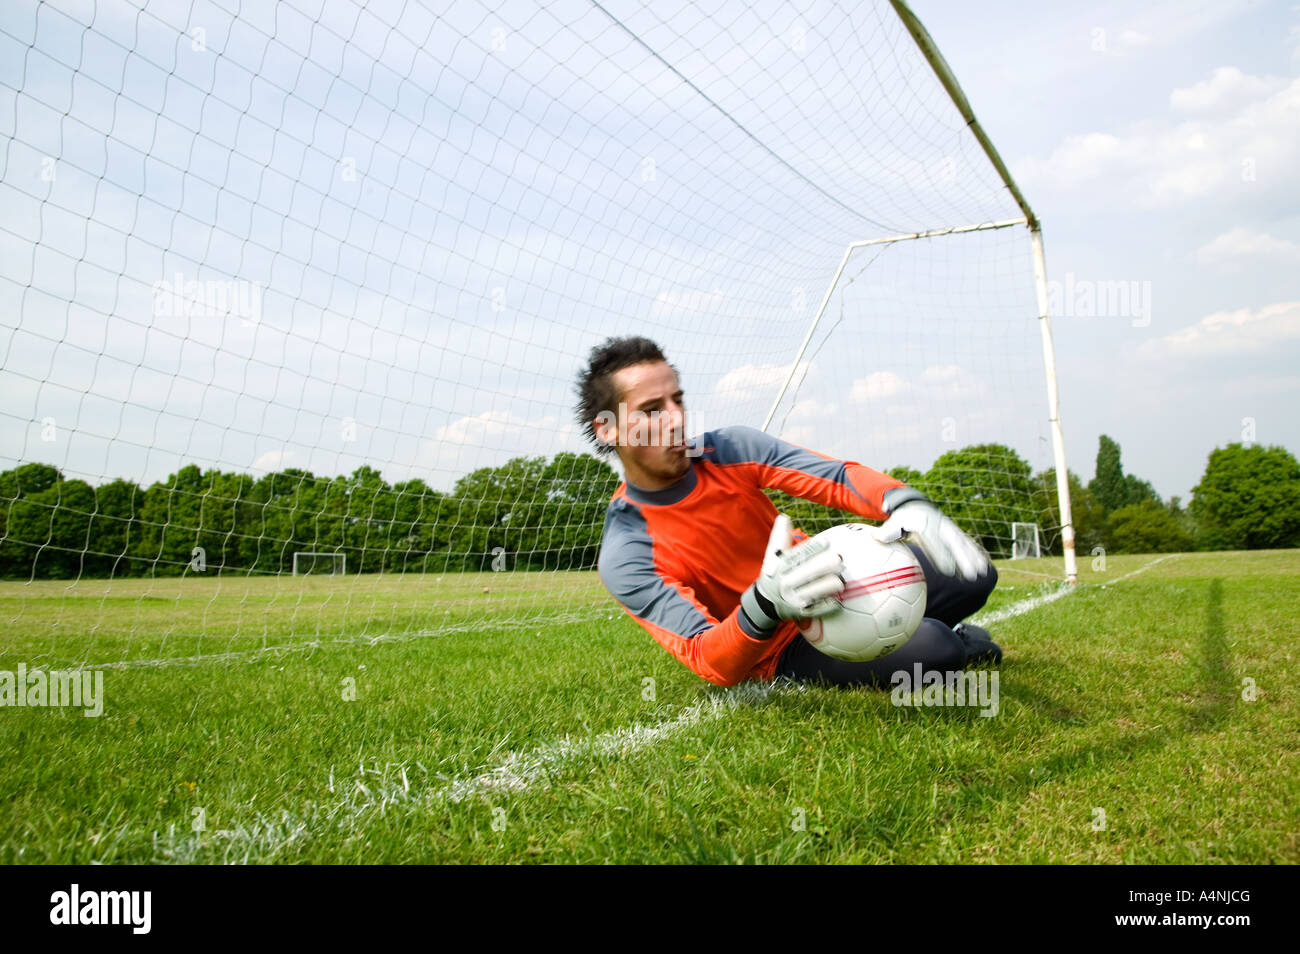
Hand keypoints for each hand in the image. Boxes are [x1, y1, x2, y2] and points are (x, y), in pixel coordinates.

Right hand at [740, 515, 843, 631]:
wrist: (764, 604)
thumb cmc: (773, 574)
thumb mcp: (772, 556)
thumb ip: (779, 536)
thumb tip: (785, 517)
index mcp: (780, 567)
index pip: (798, 555)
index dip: (813, 548)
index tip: (827, 542)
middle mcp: (787, 582)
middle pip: (808, 571)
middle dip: (825, 565)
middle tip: (839, 559)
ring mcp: (795, 598)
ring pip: (816, 590)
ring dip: (830, 585)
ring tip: (841, 580)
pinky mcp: (802, 612)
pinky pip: (819, 608)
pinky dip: (830, 604)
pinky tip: (838, 599)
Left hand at [873, 492, 989, 581]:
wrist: (916, 506)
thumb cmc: (901, 520)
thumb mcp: (893, 522)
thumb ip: (886, 531)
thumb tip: (875, 538)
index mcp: (925, 524)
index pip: (935, 542)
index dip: (942, 555)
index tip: (948, 569)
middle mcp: (941, 526)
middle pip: (954, 543)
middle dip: (964, 558)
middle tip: (972, 574)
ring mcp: (950, 529)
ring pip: (964, 545)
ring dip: (974, 558)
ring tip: (982, 573)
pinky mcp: (955, 533)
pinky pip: (967, 544)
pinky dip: (976, 554)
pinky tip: (984, 567)